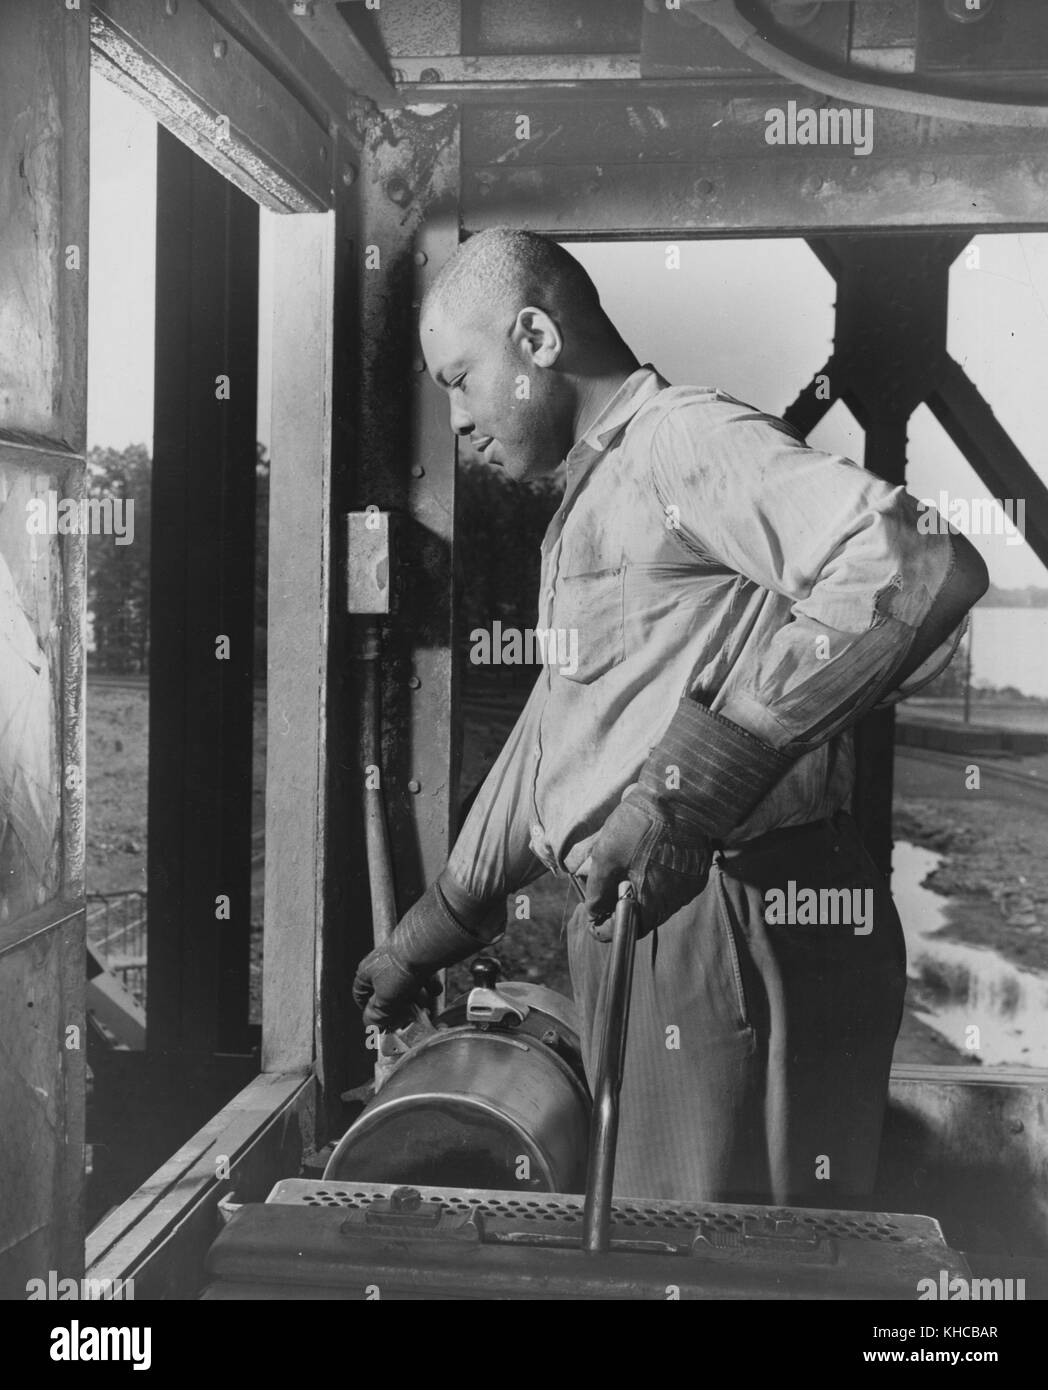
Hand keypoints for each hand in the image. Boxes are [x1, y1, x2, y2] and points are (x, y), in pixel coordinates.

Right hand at [352, 872, 495, 1029]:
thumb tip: (371, 1023)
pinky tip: (435, 991)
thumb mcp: (386, 997)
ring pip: (407, 985)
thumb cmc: (403, 965)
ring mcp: (402, 959)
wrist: (429, 942)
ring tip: (426, 1008)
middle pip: (388, 991)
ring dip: (417, 999)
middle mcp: (383, 963)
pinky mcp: (421, 955)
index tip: (380, 1021)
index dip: (369, 1008)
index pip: (360, 993)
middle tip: (409, 1019)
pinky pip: (422, 975)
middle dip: (400, 1007)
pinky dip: (428, 985)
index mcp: (368, 971)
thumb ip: (378, 1013)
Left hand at [583, 799, 711, 941]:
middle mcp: (673, 903)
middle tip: (605, 877)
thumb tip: (593, 911)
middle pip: (640, 912)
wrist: (681, 799)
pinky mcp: (695, 871)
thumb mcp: (606, 858)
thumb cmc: (641, 829)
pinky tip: (646, 850)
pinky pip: (670, 880)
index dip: (604, 924)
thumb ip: (597, 890)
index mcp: (652, 906)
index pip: (625, 930)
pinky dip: (655, 871)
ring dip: (637, 883)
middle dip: (619, 898)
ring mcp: (687, 887)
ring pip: (654, 895)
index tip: (593, 913)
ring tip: (625, 857)